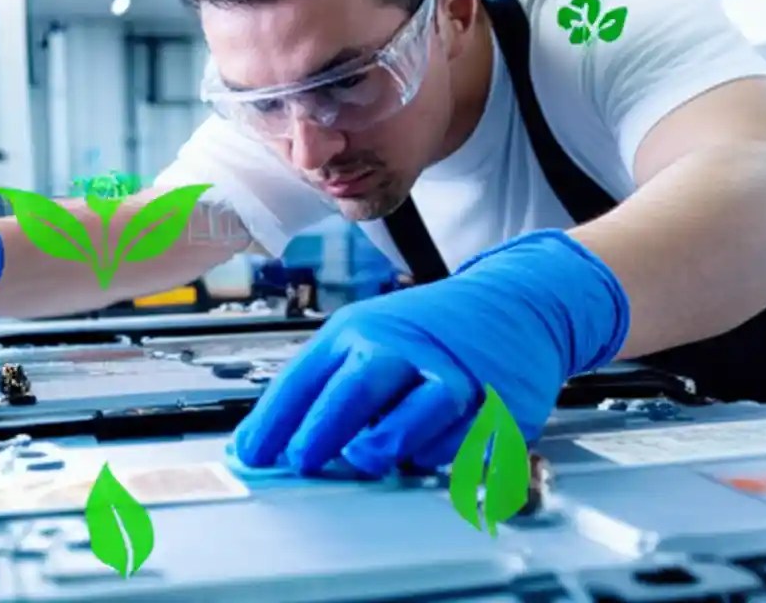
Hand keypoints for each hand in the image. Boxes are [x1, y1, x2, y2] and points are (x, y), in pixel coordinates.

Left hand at [233, 230, 629, 476]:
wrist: (515, 304)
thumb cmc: (427, 331)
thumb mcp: (367, 338)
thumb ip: (324, 386)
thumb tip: (269, 442)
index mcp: (360, 331)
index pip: (305, 378)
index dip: (273, 421)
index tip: (251, 454)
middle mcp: (403, 349)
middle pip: (355, 390)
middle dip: (321, 432)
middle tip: (302, 461)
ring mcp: (452, 376)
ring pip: (412, 420)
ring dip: (383, 447)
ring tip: (368, 457)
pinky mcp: (495, 407)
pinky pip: (462, 446)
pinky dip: (440, 457)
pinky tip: (427, 454)